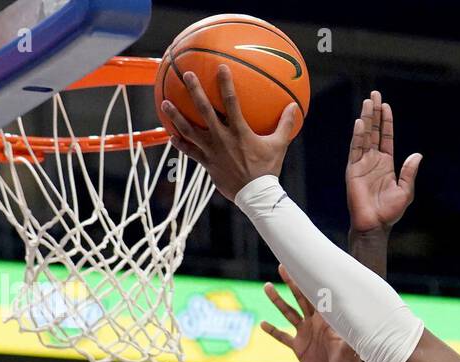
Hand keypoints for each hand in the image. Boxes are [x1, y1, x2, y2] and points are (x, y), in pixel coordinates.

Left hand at [163, 65, 297, 201]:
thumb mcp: (279, 146)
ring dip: (176, 116)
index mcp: (239, 132)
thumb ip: (285, 125)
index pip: (231, 102)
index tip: (221, 67)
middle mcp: (222, 138)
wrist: (255, 195)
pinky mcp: (206, 163)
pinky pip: (190, 152)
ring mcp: (211, 151)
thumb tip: (294, 106)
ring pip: (189, 130)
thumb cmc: (267, 170)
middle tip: (186, 75)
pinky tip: (171, 136)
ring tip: (165, 103)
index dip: (225, 84)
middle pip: (204, 110)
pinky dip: (180, 143)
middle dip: (194, 91)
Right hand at [261, 265, 362, 361]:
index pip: (318, 297)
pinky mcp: (298, 348)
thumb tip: (350, 329)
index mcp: (328, 321)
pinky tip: (262, 324)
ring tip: (267, 286)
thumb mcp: (349, 352)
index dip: (311, 283)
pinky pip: (282, 337)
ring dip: (278, 301)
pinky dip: (273, 331)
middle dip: (292, 283)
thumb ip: (347, 340)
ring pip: (288, 313)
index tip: (304, 267)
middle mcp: (315, 323)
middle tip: (283, 266)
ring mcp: (306, 334)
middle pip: (301, 299)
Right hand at [346, 90, 420, 234]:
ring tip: (367, 102)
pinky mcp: (353, 170)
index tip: (386, 106)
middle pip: (374, 131)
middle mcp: (373, 160)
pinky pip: (355, 150)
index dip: (386, 121)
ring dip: (366, 119)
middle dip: (374, 113)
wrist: (374, 224)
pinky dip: (357, 136)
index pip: (386, 137)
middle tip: (374, 94)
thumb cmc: (389, 211)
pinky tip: (359, 123)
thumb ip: (409, 172)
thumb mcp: (405, 190)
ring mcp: (362, 164)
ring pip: (364, 136)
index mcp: (386, 164)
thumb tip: (418, 155)